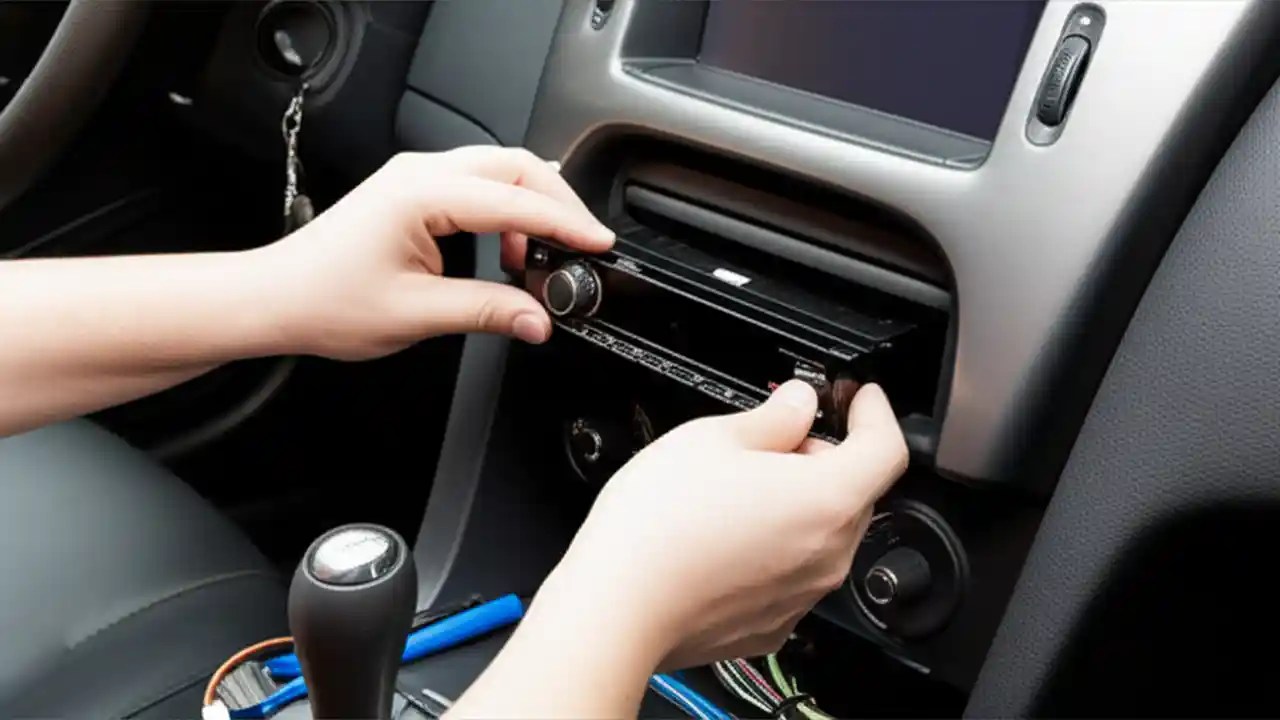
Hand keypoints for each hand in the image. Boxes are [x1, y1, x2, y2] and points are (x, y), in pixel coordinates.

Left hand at [265, 147, 613, 359]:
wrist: (275, 297)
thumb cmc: (325, 300)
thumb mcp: (416, 315)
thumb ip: (486, 312)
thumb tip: (538, 320)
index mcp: (421, 194)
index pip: (515, 200)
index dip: (565, 223)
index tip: (598, 244)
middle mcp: (420, 173)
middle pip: (517, 167)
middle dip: (559, 205)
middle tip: (585, 246)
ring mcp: (415, 178)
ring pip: (500, 171)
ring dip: (532, 208)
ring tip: (544, 259)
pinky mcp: (413, 191)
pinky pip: (478, 185)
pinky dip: (507, 211)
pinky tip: (511, 251)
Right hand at [535, 380, 908, 670]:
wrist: (618, 607)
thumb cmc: (659, 524)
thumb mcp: (713, 437)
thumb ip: (773, 417)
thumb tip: (798, 405)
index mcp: (828, 498)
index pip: (886, 447)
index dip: (875, 412)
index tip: (858, 398)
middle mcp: (828, 554)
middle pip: (855, 492)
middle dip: (824, 457)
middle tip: (773, 439)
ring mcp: (803, 596)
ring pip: (822, 534)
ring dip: (797, 505)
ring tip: (734, 489)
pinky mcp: (773, 625)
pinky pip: (792, 574)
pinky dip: (774, 548)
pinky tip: (724, 535)